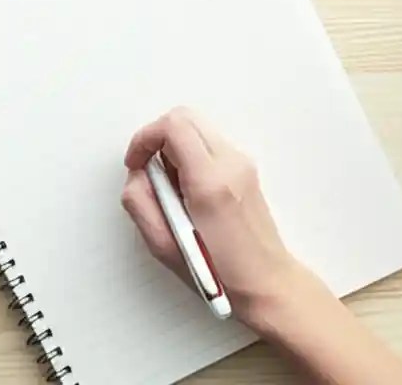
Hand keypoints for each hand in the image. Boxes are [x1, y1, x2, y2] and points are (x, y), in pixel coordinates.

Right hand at [120, 107, 306, 325]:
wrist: (266, 283)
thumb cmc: (221, 274)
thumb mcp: (164, 245)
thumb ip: (140, 202)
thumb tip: (137, 175)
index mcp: (210, 181)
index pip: (173, 126)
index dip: (144, 138)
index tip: (135, 164)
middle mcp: (231, 163)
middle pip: (185, 118)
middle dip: (158, 140)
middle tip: (150, 175)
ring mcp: (242, 164)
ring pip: (197, 130)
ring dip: (174, 150)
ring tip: (172, 192)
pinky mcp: (246, 170)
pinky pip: (209, 146)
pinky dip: (190, 158)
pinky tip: (188, 194)